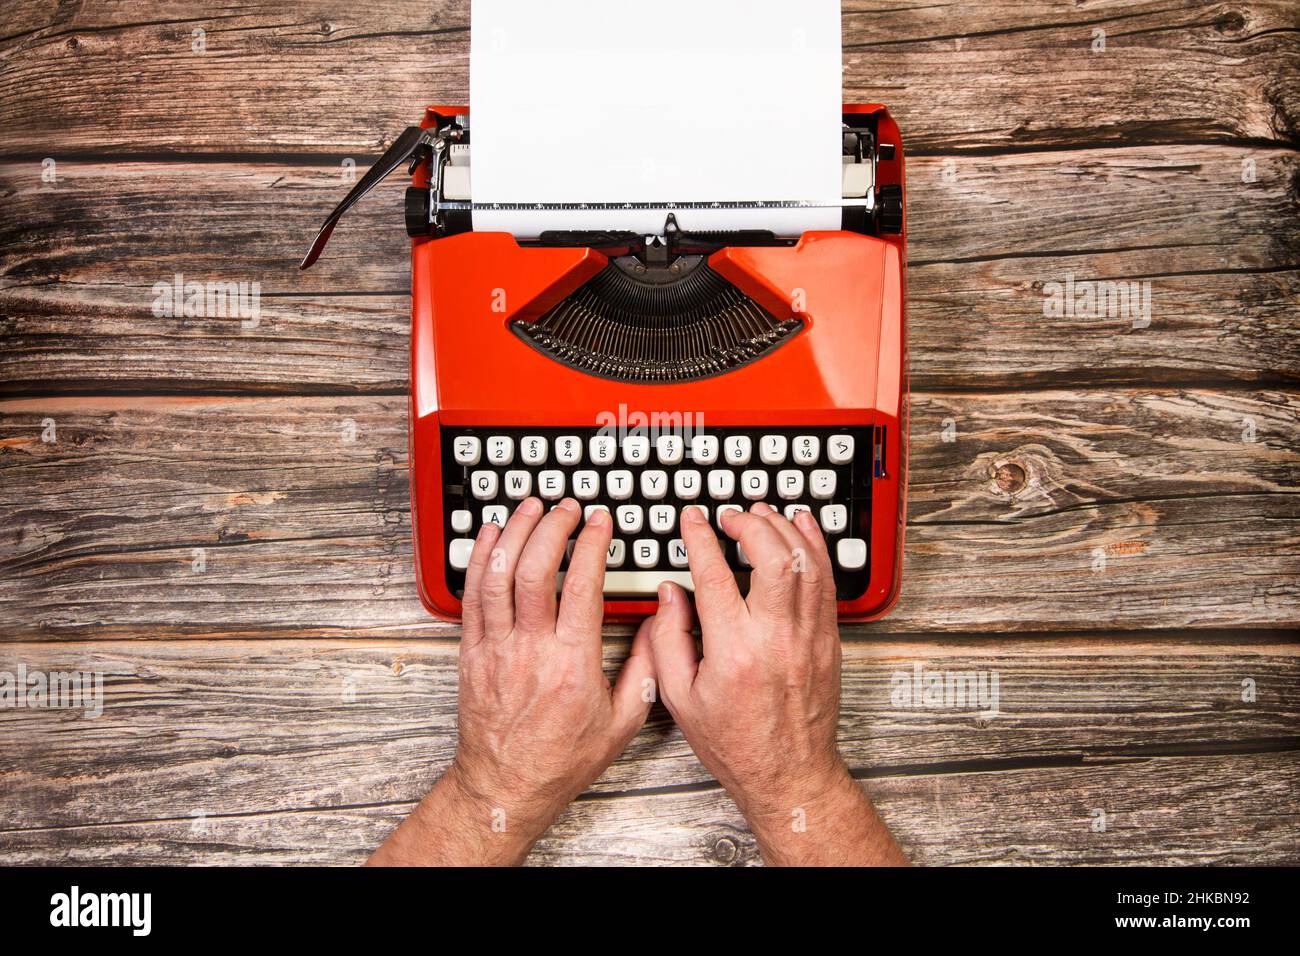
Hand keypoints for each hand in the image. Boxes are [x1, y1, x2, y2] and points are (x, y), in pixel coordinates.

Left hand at [369, 497, 654, 865]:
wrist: (507, 787)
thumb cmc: (562, 760)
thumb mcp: (623, 722)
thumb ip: (644, 668)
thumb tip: (657, 624)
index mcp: (572, 663)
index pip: (582, 585)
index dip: (592, 544)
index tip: (599, 523)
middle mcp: (531, 650)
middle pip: (536, 570)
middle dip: (552, 528)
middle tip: (566, 508)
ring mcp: (496, 650)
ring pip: (499, 576)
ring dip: (514, 533)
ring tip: (530, 507)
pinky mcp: (472, 654)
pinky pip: (472, 596)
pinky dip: (480, 559)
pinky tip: (491, 536)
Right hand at [647, 502, 905, 865]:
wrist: (788, 774)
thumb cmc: (735, 743)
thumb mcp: (680, 698)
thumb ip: (667, 639)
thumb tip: (669, 593)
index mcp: (734, 652)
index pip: (714, 575)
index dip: (700, 537)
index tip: (692, 521)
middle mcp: (776, 639)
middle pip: (772, 556)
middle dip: (750, 524)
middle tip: (730, 517)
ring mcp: (809, 637)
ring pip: (806, 562)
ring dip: (783, 528)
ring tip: (761, 514)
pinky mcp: (829, 640)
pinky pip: (827, 580)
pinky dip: (815, 546)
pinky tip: (801, 527)